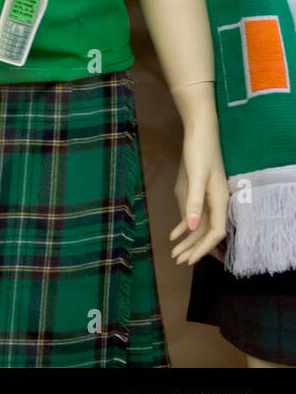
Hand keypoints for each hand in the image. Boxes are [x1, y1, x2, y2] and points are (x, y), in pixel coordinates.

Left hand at [169, 125, 228, 264]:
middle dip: (193, 248)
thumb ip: (194, 202)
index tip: (189, 259)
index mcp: (219, 200)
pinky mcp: (199, 192)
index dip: (203, 247)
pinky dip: (183, 226)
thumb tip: (191, 228)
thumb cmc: (199, 152)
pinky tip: (173, 235)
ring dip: (188, 240)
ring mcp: (208, 197)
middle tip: (178, 261)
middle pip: (206, 232)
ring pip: (199, 225)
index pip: (215, 232)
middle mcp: (216, 202)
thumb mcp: (195, 177)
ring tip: (175, 253)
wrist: (199, 132)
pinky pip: (193, 214)